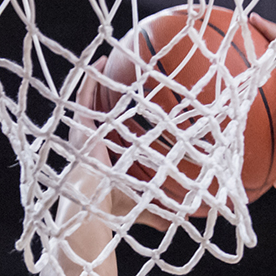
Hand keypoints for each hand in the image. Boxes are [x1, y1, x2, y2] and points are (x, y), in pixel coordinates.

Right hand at [64, 56, 151, 225]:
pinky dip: (90, 79)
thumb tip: (194, 217)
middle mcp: (92, 140)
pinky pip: (83, 97)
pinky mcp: (81, 126)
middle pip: (98, 109)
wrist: (94, 207)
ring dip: (97, 79)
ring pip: (90, 99)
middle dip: (104, 91)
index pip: (111, 130)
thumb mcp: (145, 203)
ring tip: (106, 58)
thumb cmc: (114, 207)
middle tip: (119, 71)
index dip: (117, 115)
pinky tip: (99, 62)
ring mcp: (85, 132)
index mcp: (104, 154)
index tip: (133, 102)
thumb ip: (165, 209)